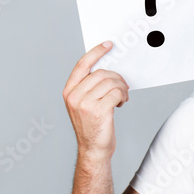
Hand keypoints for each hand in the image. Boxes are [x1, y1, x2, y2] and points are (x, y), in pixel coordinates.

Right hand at [62, 41, 128, 159]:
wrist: (93, 149)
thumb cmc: (93, 125)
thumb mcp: (84, 104)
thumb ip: (90, 87)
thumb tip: (108, 70)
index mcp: (69, 91)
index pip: (83, 65)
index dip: (96, 52)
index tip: (109, 45)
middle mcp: (74, 96)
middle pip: (102, 73)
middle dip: (117, 77)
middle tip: (124, 86)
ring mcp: (85, 104)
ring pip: (111, 82)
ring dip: (122, 88)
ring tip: (123, 96)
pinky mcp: (98, 111)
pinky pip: (116, 93)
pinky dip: (123, 96)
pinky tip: (122, 103)